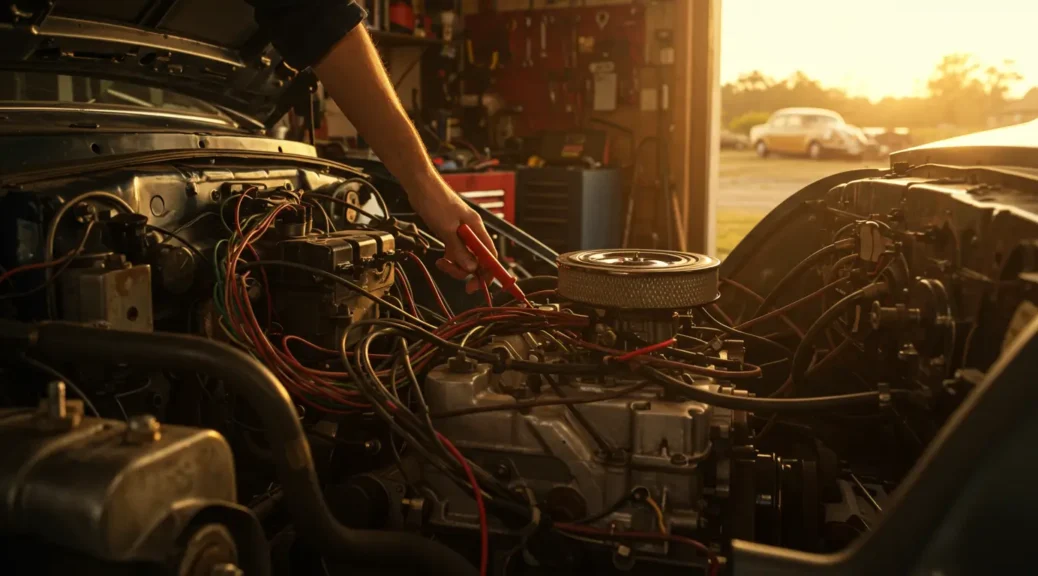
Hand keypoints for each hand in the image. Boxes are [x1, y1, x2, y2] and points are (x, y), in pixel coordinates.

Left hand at [408, 178, 496, 292]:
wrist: (421, 185)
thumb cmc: (436, 201)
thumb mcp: (447, 229)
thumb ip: (459, 249)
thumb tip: (471, 268)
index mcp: (477, 228)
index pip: (490, 255)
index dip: (488, 271)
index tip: (479, 284)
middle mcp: (472, 231)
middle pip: (478, 259)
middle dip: (468, 270)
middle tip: (456, 277)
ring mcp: (462, 233)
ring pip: (465, 257)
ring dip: (455, 265)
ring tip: (442, 264)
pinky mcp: (451, 233)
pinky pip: (456, 252)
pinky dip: (450, 259)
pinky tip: (440, 260)